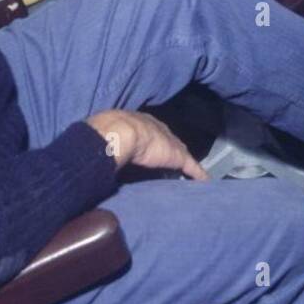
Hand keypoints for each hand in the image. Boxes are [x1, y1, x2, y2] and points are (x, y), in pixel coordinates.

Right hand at [85, 109, 208, 180]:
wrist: (119, 133)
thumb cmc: (109, 134)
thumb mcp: (110, 136)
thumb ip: (112, 143)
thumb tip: (98, 152)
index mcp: (140, 121)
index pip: (152, 132)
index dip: (155, 141)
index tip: (156, 150)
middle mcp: (158, 128)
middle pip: (169, 140)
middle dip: (172, 149)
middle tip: (175, 162)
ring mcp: (170, 142)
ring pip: (181, 153)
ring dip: (186, 162)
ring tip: (190, 172)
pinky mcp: (178, 156)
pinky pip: (192, 167)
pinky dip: (198, 174)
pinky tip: (204, 182)